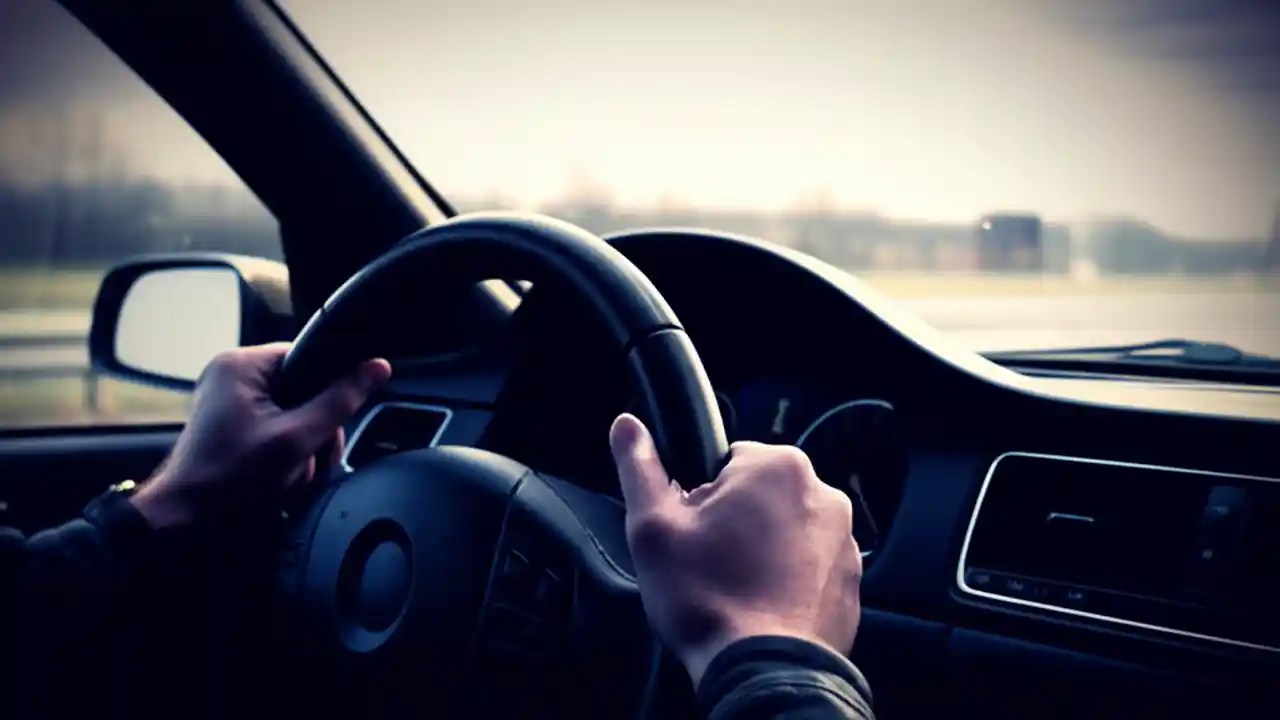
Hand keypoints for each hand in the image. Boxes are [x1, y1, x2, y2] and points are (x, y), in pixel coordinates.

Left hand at [130, 343, 391, 528]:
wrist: (183, 521)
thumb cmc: (229, 478)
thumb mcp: (296, 439)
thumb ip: (340, 401)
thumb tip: (377, 367)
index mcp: (242, 364)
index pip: (309, 358)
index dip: (329, 391)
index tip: (327, 426)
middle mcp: (232, 374)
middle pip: (305, 388)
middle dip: (315, 429)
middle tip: (308, 460)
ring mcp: (228, 399)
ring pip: (294, 411)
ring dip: (302, 445)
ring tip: (291, 474)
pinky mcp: (229, 422)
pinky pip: (275, 425)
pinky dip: (285, 450)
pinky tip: (280, 474)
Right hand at [609, 413, 861, 687]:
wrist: (764, 671)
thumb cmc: (707, 596)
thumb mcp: (654, 527)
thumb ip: (640, 468)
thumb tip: (626, 425)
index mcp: (777, 466)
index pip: (727, 461)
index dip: (700, 497)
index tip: (693, 532)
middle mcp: (823, 494)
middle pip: (760, 494)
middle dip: (735, 522)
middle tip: (710, 564)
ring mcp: (844, 539)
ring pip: (786, 530)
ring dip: (763, 550)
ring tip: (737, 589)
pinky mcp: (852, 580)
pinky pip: (810, 566)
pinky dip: (788, 579)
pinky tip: (763, 605)